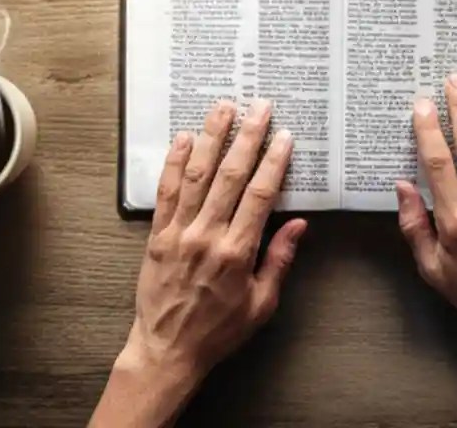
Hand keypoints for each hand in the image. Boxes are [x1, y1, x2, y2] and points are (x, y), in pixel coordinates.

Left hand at [92, 98, 305, 427]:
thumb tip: (299, 225)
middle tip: (258, 106)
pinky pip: (166, 192)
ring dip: (211, 137)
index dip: (273, 162)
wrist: (166, 351)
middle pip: (230, 175)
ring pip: (196, 174)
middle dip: (247, 137)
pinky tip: (183, 138)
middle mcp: (207, 235)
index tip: (284, 136)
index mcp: (237, 252)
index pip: (260, 195)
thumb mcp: (261, 304)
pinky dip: (174, 162)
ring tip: (222, 108)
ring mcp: (179, 232)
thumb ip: (279, 261)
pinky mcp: (157, 235)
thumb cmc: (218, 332)